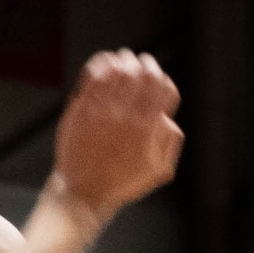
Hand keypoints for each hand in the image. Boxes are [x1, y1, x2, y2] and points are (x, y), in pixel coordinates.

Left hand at [52, 50, 182, 217]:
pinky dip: (102, 64)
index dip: (163, 79)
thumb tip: (170, 117)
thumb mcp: (158, 170)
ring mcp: (103, 112)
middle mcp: (128, 118)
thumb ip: (170, 142)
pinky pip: (94, 75)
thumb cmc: (121, 182)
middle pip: (144, 75)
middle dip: (146, 64)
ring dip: (124, 61)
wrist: (83, 191)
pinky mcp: (82, 109)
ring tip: (123, 61)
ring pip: (120, 70)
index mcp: (149, 130)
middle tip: (142, 63)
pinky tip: (104, 65)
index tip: (158, 78)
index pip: (164, 89)